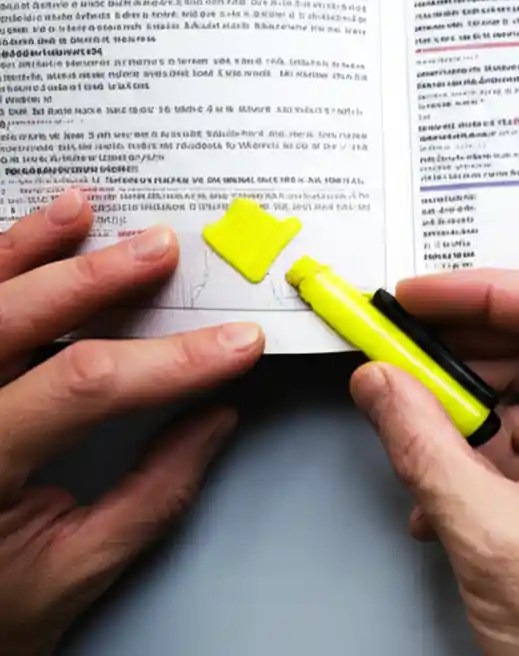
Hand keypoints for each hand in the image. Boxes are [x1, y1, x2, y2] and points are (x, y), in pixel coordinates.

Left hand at [0, 190, 265, 654]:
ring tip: (81, 211)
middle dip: (96, 278)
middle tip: (160, 250)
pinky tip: (22, 241)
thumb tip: (214, 420)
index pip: (80, 388)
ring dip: (27, 249)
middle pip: (11, 321)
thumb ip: (151, 494)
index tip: (232, 346)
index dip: (167, 360)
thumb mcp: (74, 571)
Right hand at [350, 270, 518, 655]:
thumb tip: (385, 383)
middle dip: (465, 355)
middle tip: (398, 358)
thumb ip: (424, 444)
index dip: (481, 290)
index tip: (419, 296)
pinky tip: (453, 482)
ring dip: (472, 412)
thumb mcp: (491, 536)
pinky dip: (492, 449)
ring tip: (422, 442)